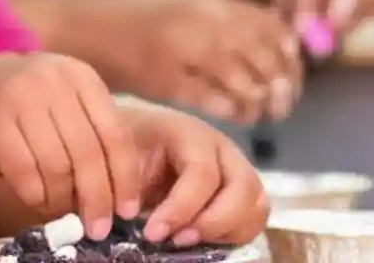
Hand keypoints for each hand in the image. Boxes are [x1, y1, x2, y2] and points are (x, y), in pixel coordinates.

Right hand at [0, 53, 141, 239]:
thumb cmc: (32, 104)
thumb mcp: (69, 103)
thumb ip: (95, 136)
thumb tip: (120, 196)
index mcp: (80, 76)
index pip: (115, 134)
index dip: (125, 178)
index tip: (127, 211)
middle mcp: (51, 80)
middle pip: (87, 152)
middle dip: (96, 198)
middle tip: (97, 227)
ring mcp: (18, 97)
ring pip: (56, 166)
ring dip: (62, 200)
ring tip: (63, 213)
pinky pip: (24, 173)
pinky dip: (36, 197)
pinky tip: (39, 202)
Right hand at [101, 0, 303, 123]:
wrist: (85, 27)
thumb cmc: (138, 20)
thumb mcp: (187, 4)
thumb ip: (228, 17)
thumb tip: (281, 35)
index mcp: (210, 1)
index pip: (272, 28)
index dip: (291, 56)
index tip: (293, 74)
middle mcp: (201, 21)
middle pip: (265, 56)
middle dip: (282, 84)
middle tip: (283, 103)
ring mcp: (182, 50)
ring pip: (244, 81)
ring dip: (260, 103)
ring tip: (262, 113)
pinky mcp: (163, 80)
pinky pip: (213, 101)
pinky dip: (232, 111)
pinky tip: (235, 115)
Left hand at [124, 101, 268, 246]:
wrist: (128, 144)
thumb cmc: (120, 152)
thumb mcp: (115, 160)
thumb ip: (121, 183)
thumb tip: (121, 216)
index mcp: (187, 132)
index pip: (201, 172)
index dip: (181, 209)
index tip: (153, 233)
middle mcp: (220, 147)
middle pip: (244, 186)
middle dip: (214, 221)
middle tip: (179, 240)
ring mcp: (235, 167)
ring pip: (257, 202)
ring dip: (229, 229)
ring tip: (190, 241)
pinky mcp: (240, 190)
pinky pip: (255, 216)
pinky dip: (236, 233)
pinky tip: (202, 240)